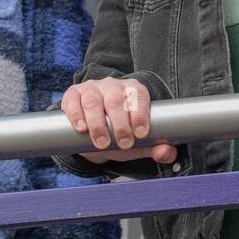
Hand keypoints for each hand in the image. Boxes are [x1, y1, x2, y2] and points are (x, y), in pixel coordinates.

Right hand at [60, 77, 176, 164]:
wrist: (92, 129)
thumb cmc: (118, 131)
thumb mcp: (137, 141)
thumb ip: (154, 146)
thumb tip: (166, 152)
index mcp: (132, 90)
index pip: (138, 95)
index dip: (140, 113)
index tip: (141, 133)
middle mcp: (112, 85)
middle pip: (116, 99)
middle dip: (120, 123)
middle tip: (124, 143)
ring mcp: (91, 88)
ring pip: (93, 101)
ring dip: (98, 123)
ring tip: (102, 142)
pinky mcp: (73, 94)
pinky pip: (73, 101)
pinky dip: (76, 115)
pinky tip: (81, 128)